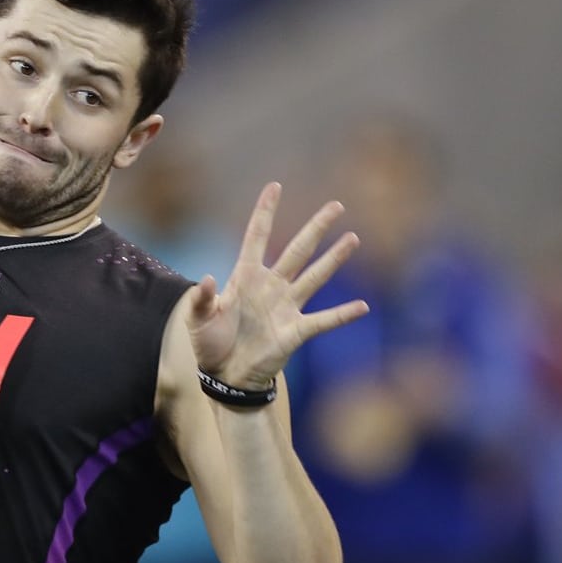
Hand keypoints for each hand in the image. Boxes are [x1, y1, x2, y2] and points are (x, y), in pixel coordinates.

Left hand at [186, 182, 368, 389]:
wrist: (225, 375)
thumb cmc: (209, 343)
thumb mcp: (198, 319)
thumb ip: (201, 299)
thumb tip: (206, 278)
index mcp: (244, 277)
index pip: (257, 237)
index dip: (265, 213)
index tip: (275, 186)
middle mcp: (270, 286)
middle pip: (297, 250)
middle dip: (316, 228)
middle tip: (336, 206)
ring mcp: (286, 307)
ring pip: (314, 276)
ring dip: (334, 259)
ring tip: (352, 238)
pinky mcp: (296, 331)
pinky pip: (323, 320)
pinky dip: (342, 314)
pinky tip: (363, 305)